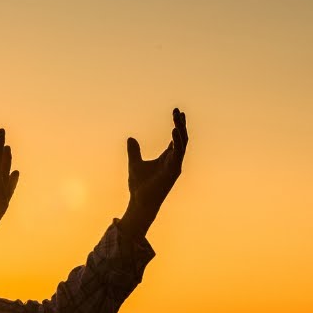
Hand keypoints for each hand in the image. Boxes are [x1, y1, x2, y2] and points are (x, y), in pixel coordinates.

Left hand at [120, 108, 187, 238]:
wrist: (139, 201)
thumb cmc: (139, 186)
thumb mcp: (134, 163)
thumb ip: (134, 151)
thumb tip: (130, 138)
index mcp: (167, 158)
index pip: (176, 138)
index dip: (177, 125)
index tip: (176, 112)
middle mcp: (174, 161)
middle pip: (181, 139)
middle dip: (181, 124)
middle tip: (178, 111)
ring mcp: (175, 166)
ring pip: (182, 144)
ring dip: (180, 130)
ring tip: (177, 117)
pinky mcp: (173, 171)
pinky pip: (178, 153)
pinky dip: (177, 141)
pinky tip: (174, 130)